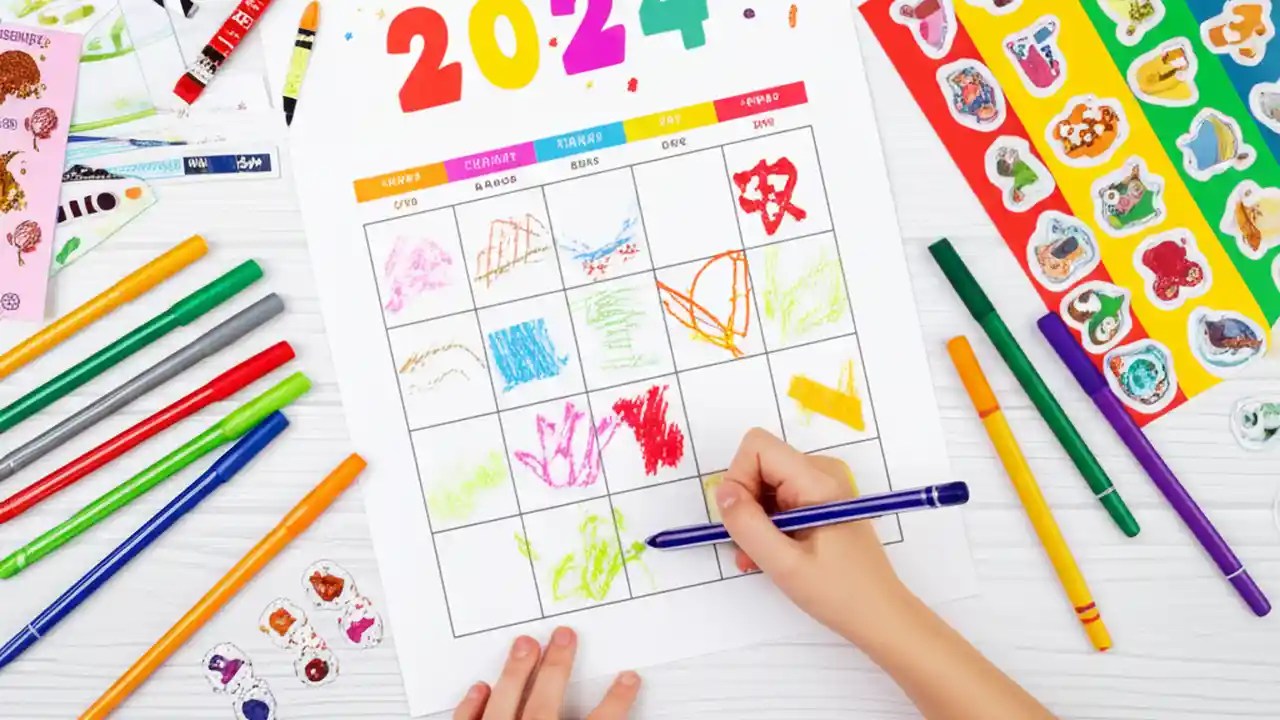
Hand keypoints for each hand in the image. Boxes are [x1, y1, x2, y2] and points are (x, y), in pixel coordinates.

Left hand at [453, 628, 640, 719]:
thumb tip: (610, 717)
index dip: (616, 701)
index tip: (628, 679)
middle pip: (546, 704)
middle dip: (557, 667)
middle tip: (563, 635)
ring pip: (504, 706)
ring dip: (514, 673)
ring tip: (524, 643)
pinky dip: (472, 707)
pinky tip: (479, 689)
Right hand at [715, 428, 911, 643]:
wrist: (880, 614)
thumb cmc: (839, 592)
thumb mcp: (784, 563)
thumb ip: (747, 524)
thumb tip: (723, 492)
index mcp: (817, 479)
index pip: (757, 446)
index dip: (739, 478)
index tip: (742, 520)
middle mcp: (821, 472)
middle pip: (760, 464)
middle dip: (745, 504)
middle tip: (748, 547)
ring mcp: (822, 486)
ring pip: (765, 485)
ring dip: (754, 520)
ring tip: (757, 559)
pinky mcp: (820, 502)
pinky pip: (779, 499)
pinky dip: (767, 525)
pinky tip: (769, 555)